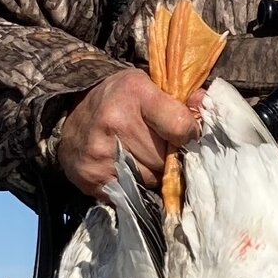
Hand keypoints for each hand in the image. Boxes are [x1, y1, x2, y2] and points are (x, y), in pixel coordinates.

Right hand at [55, 68, 200, 195]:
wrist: (72, 116)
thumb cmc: (119, 100)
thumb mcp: (147, 85)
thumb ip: (181, 98)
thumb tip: (205, 105)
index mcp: (135, 92)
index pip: (180, 126)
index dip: (188, 134)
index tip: (185, 133)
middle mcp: (115, 121)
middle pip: (165, 158)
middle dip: (166, 155)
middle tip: (155, 144)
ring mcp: (100, 152)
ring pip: (151, 179)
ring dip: (151, 171)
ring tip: (138, 154)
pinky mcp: (91, 177)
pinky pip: (131, 192)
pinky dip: (133, 184)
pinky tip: (124, 167)